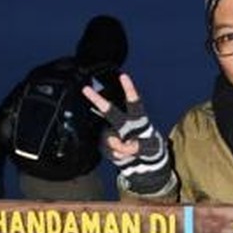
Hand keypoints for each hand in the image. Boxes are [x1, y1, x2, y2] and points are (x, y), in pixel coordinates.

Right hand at [83, 72, 172, 194]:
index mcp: (137, 118)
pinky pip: (108, 150)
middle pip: (110, 111)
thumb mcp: (147, 147)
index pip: (133, 101)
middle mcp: (123, 122)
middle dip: (97, 101)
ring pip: (109, 139)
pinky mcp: (105, 143)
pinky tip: (122, 154)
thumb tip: (120, 144)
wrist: (140, 157)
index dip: (128, 89)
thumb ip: (136, 146)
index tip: (123, 76)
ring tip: (129, 151)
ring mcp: (112, 132)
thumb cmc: (146, 145)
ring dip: (120, 149)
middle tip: (85, 89)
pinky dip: (116, 155)